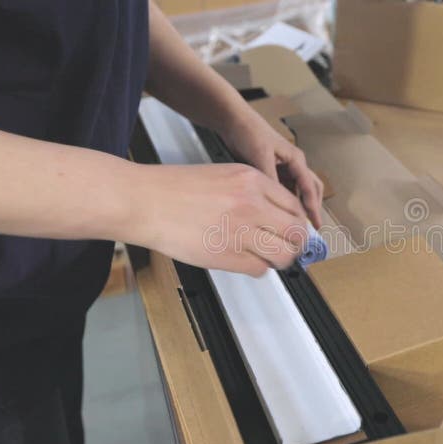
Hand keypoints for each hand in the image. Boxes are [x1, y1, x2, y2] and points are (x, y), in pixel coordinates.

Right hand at [127, 163, 308, 276]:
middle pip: (296, 232)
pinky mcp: (226, 255)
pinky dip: (257, 268)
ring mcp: (240, 230)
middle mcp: (251, 204)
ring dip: (280, 259)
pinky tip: (246, 260)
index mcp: (252, 180)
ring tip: (269, 257)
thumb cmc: (175, 188)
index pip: (294, 206)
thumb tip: (276, 213)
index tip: (294, 230)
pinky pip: (259, 269)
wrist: (144, 201)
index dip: (297, 222)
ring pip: (283, 255)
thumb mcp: (223, 174)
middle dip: (296, 243)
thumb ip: (252, 191)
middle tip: (289, 247)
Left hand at [223, 111, 323, 228]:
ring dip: (299, 206)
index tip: (315, 225)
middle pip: (312, 189)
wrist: (233, 120)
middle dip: (313, 208)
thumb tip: (278, 200)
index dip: (313, 208)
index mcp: (296, 160)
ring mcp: (284, 168)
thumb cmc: (250, 133)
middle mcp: (294, 165)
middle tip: (312, 228)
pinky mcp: (273, 171)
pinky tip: (280, 213)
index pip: (310, 188)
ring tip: (297, 224)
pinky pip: (284, 189)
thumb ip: (271, 177)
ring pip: (298, 191)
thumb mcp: (261, 156)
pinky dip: (286, 201)